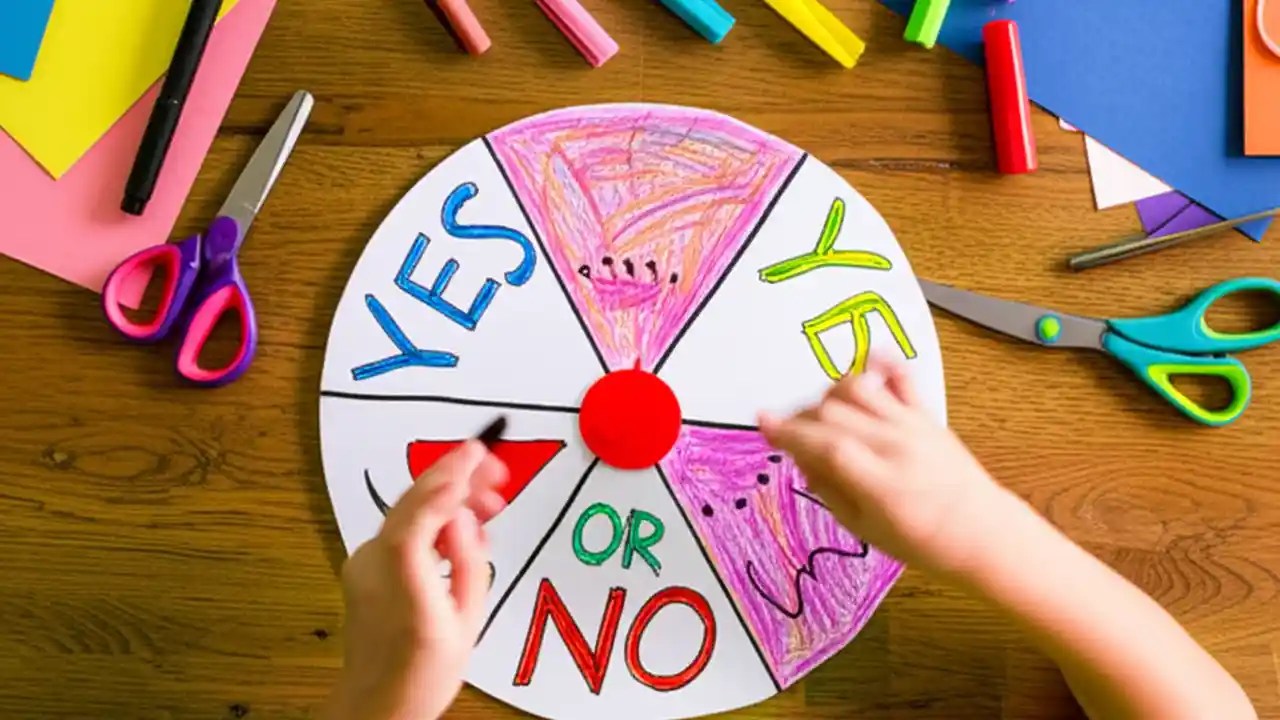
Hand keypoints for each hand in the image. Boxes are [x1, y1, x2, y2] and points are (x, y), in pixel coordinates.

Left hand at [323, 441, 508, 719]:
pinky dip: (430, 519)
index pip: (425, 506)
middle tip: (493, 471)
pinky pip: (401, 529)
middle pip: (414, 499)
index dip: (453, 473)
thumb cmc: (420, 674)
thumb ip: (470, 559)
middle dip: (456, 477)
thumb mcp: (467, 618)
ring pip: (408, 511)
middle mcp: (374, 561)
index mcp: (402, 573)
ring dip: (446, 499)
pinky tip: (460, 528)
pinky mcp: (364, 567)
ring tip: (488, 502)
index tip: (477, 452)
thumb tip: (467, 520)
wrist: (378, 703)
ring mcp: (363, 562)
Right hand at [759, 357, 1013, 576]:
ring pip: (859, 387)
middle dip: (802, 417)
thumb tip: (800, 455)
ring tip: (823, 413)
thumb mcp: (863, 528)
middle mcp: (896, 447)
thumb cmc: (921, 541)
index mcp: (880, 484)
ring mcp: (913, 425)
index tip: (763, 423)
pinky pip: (901, 375)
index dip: (788, 431)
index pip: (824, 445)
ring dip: (829, 394)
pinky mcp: (927, 414)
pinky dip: (877, 363)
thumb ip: (828, 487)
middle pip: (833, 412)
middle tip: (793, 433)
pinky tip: (860, 367)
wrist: (982, 532)